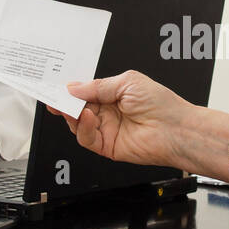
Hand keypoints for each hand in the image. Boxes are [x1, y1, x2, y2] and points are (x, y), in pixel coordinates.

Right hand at [47, 70, 228, 180]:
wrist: (175, 129)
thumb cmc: (161, 104)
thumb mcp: (127, 82)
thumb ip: (98, 86)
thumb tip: (74, 88)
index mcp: (113, 94)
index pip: (84, 92)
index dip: (69, 90)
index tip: (54, 87)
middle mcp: (108, 112)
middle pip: (77, 108)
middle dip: (64, 103)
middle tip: (53, 97)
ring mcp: (107, 130)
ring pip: (78, 124)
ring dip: (71, 115)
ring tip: (71, 106)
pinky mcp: (107, 147)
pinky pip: (87, 139)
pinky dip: (83, 128)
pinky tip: (87, 117)